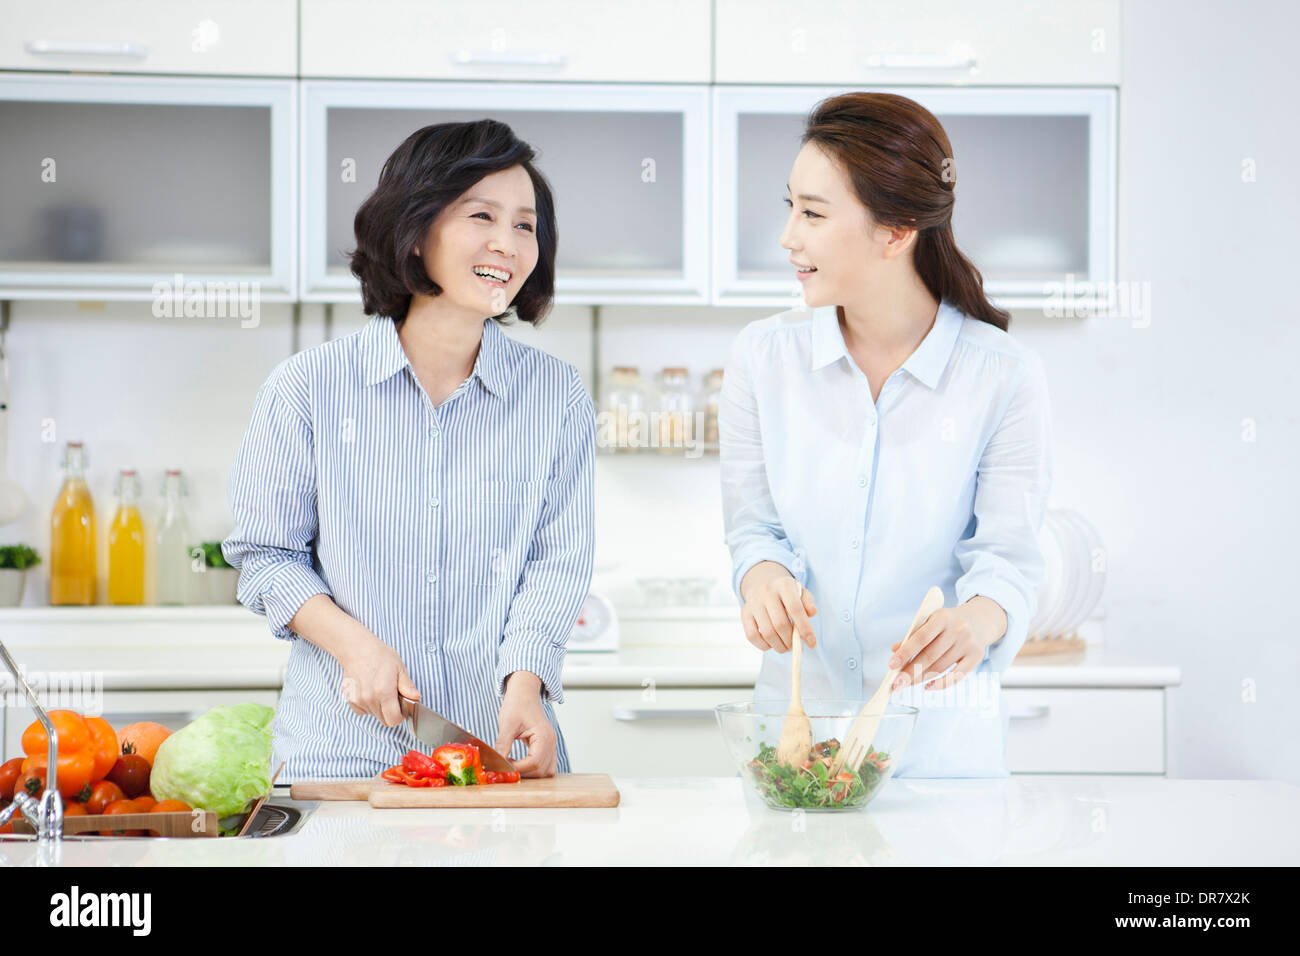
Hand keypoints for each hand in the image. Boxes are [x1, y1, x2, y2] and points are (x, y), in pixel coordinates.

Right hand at [336, 632, 420, 727]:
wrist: (358, 649)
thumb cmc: (379, 656)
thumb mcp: (399, 668)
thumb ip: (408, 686)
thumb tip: (416, 698)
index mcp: (384, 692)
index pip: (393, 720)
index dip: (400, 716)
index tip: (401, 709)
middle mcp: (370, 699)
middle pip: (383, 720)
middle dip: (390, 712)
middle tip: (391, 697)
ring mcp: (358, 700)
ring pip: (373, 715)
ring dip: (378, 708)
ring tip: (379, 690)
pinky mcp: (350, 699)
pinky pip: (362, 710)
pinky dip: (367, 705)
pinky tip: (369, 691)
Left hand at [494, 672, 556, 777]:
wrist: (524, 694)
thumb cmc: (517, 704)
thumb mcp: (507, 723)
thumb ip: (503, 744)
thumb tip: (497, 761)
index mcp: (544, 735)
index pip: (534, 762)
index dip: (519, 768)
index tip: (504, 766)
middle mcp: (551, 742)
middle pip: (541, 770)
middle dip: (523, 772)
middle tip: (506, 766)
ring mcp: (551, 745)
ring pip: (546, 771)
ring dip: (530, 774)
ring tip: (513, 765)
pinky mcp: (547, 747)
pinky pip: (545, 765)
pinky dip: (534, 769)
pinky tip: (520, 763)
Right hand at [739, 561, 816, 652]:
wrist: (763, 583)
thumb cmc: (787, 593)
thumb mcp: (801, 592)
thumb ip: (808, 602)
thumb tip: (812, 612)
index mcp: (783, 585)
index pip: (795, 608)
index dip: (805, 628)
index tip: (812, 643)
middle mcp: (766, 592)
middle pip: (780, 624)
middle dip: (791, 641)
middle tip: (798, 647)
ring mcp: (753, 603)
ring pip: (767, 633)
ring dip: (780, 646)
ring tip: (787, 647)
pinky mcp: (744, 614)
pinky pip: (752, 636)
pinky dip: (764, 646)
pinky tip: (773, 644)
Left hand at [887, 597, 1007, 690]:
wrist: (980, 620)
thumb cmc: (948, 622)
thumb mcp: (931, 620)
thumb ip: (913, 634)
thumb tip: (895, 650)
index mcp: (942, 617)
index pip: (920, 637)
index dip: (905, 653)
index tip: (891, 665)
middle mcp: (957, 629)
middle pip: (930, 656)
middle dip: (910, 672)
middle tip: (896, 683)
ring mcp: (968, 644)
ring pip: (940, 667)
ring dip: (921, 679)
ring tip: (907, 684)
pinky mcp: (976, 657)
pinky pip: (957, 676)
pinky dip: (941, 684)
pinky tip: (928, 686)